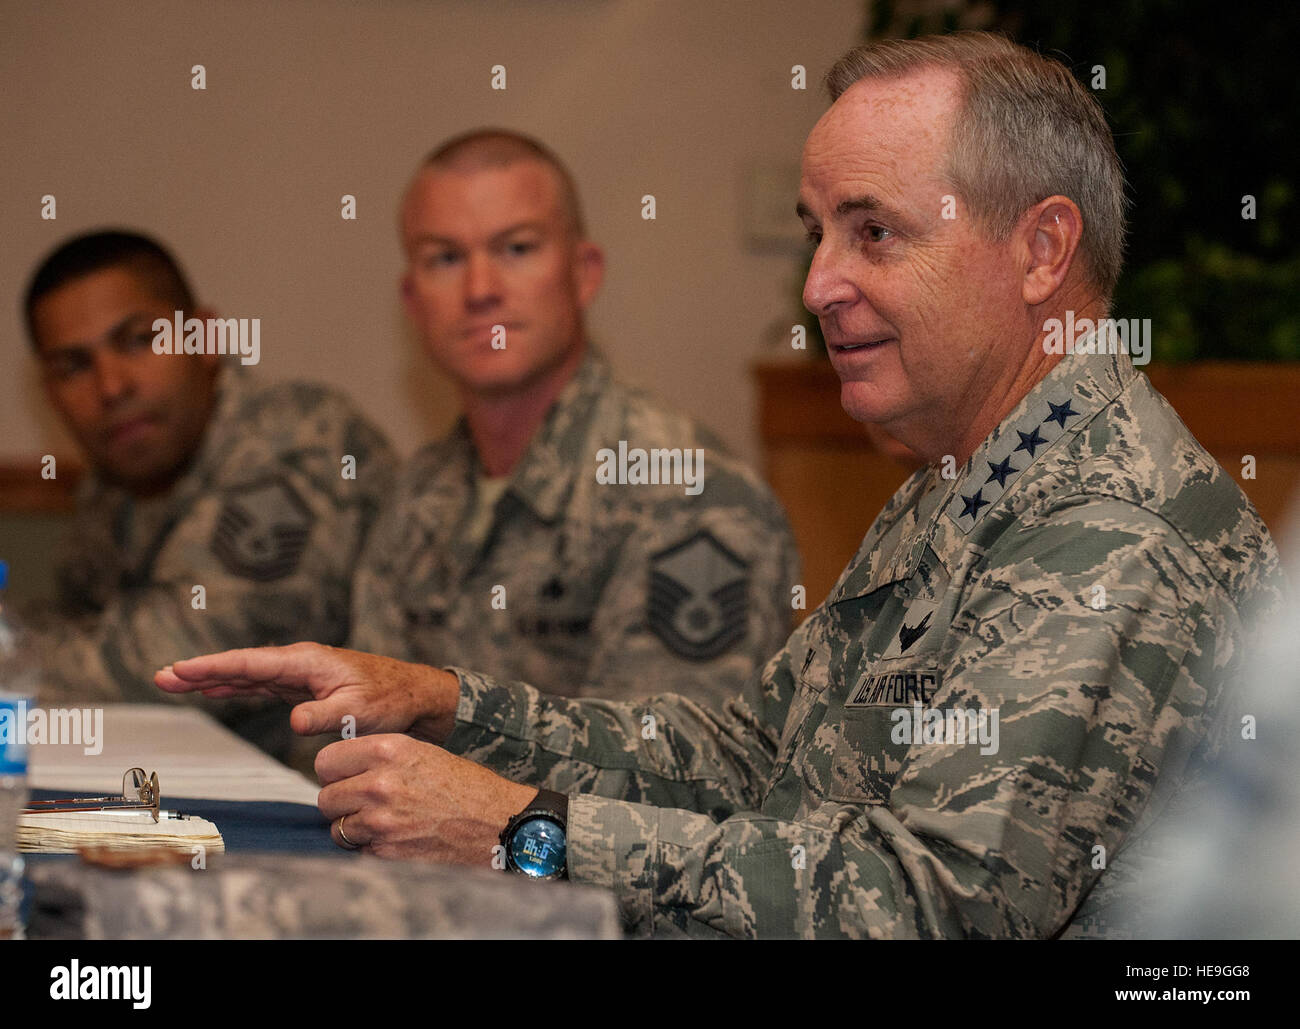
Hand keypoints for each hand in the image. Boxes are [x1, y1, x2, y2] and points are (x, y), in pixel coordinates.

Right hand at [154, 642, 460, 742]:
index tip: (180, 669)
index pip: (251, 663)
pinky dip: (237, 685)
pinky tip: (217, 689)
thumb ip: (325, 716)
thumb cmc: (390, 699)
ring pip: (248, 674)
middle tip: (161, 676)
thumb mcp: (358, 711)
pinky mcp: (304, 688)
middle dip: (201, 670)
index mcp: (307, 662)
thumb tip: (294, 721)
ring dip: (213, 678)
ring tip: (175, 682)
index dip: (213, 668)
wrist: (414, 696)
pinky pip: (262, 685)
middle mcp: (299, 663)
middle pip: (241, 665)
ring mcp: (300, 674)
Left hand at [316, 734, 536, 862]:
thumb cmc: (465, 787)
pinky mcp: (386, 852)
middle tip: (363, 804)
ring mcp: (381, 821)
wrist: (497, 823)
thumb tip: (343, 767)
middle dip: (341, 803)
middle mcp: (380, 783)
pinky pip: (358, 851)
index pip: (326, 760)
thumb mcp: (423, 753)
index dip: (335, 771)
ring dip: (353, 828)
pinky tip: (396, 839)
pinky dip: (370, 848)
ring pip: (337, 828)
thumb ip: (380, 757)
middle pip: (326, 797)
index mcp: (389, 750)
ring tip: (383, 822)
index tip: (345, 777)